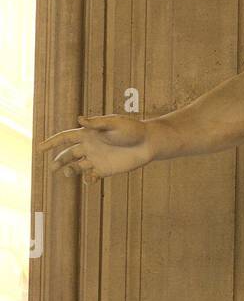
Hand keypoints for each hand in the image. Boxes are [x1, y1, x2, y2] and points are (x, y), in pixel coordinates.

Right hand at [39, 114, 153, 183]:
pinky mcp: (105, 170)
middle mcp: (90, 146)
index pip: (65, 138)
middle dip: (59, 160)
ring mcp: (97, 159)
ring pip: (77, 166)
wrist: (148, 143)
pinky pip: (91, 176)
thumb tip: (79, 119)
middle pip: (68, 154)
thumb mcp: (114, 123)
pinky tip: (89, 180)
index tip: (39, 149)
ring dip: (70, 170)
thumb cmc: (132, 129)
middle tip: (53, 168)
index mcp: (88, 133)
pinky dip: (87, 180)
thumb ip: (97, 124)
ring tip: (68, 173)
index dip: (52, 143)